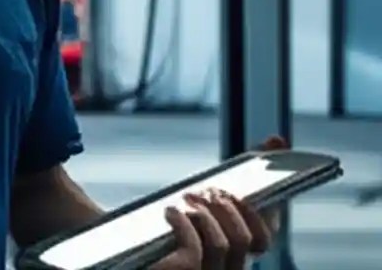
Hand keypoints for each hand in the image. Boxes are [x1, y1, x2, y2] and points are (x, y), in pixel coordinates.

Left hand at [151, 136, 288, 269]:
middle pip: (250, 240)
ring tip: (188, 197)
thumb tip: (276, 139)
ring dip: (207, 213)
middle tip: (209, 190)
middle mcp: (227, 269)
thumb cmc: (163, 224)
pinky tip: (171, 212)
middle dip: (230, 207)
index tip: (264, 180)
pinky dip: (184, 224)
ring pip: (226, 244)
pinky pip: (194, 251)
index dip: (267, 204)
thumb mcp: (196, 200)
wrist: (120, 253)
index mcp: (234, 256)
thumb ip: (230, 177)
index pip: (264, 236)